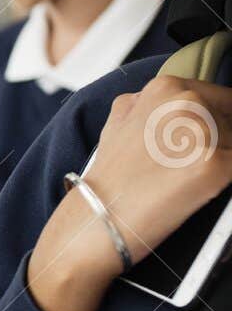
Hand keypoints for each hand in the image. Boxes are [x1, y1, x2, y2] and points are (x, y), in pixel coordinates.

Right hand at [29, 75, 231, 310]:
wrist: (92, 223)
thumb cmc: (106, 181)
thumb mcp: (119, 122)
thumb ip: (152, 104)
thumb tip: (186, 103)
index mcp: (165, 87)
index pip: (223, 98)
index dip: (220, 123)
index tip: (214, 142)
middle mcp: (187, 102)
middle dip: (222, 142)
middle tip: (189, 168)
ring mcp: (201, 133)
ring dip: (222, 162)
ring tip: (186, 181)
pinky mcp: (214, 166)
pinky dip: (222, 181)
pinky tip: (198, 191)